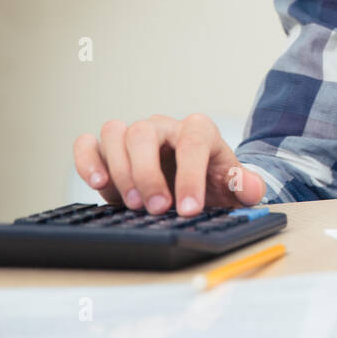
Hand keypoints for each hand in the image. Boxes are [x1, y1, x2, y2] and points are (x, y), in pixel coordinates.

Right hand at [73, 114, 266, 215]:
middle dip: (149, 174)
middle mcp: (163, 127)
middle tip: (157, 209)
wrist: (196, 182)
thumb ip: (247, 186)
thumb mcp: (235, 185)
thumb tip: (249, 188)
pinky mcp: (108, 150)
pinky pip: (88, 143)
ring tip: (131, 204)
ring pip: (116, 133)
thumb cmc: (212, 181)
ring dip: (119, 169)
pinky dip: (87, 160)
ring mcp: (133, 135)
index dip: (190, 177)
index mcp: (198, 130)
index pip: (192, 143)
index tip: (189, 210)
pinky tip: (97, 184)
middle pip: (145, 133)